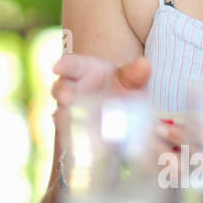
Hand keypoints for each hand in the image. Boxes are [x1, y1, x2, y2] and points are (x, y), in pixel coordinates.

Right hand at [49, 55, 161, 186]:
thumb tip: (145, 64)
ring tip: (70, 120)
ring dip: (64, 116)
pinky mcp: (74, 129)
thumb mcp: (132, 80)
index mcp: (85, 71)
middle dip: (62, 92)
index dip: (63, 65)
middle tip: (67, 98)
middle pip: (60, 88)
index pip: (72, 64)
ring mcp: (71, 110)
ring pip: (61, 111)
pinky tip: (79, 138)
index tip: (57, 68)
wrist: (126, 116)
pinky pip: (69, 132)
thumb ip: (136, 73)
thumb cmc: (124, 89)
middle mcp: (74, 89)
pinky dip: (73, 134)